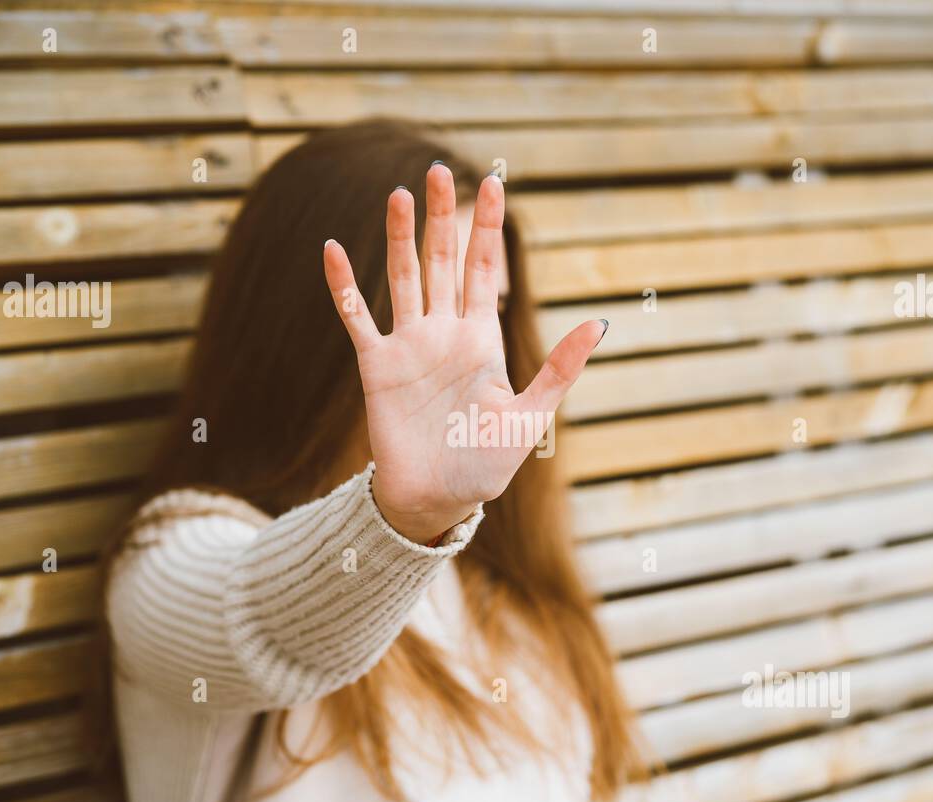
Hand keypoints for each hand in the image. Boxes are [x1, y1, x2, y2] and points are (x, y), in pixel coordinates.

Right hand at [322, 164, 605, 544]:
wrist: (437, 499)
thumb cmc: (485, 466)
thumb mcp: (531, 417)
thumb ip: (560, 369)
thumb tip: (599, 323)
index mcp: (483, 340)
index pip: (487, 270)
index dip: (489, 228)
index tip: (494, 183)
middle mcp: (445, 333)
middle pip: (443, 261)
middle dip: (443, 217)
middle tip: (438, 170)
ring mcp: (409, 346)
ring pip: (403, 277)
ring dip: (398, 237)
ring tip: (397, 194)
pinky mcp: (377, 366)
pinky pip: (357, 317)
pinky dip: (344, 286)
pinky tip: (333, 250)